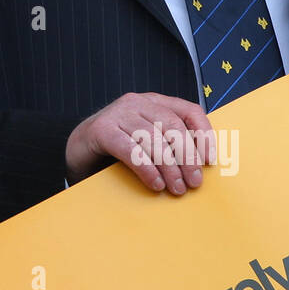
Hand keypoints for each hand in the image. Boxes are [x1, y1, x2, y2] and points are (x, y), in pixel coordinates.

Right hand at [65, 92, 214, 194]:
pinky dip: (146, 169)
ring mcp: (118, 114)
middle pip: (173, 127)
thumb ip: (170, 143)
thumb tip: (202, 166)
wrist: (78, 147)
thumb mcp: (148, 139)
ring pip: (153, 139)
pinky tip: (155, 184)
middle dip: (187, 157)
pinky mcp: (102, 130)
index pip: (188, 110)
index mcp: (154, 101)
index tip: (210, 160)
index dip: (204, 134)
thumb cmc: (119, 146)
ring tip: (176, 188)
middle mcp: (137, 102)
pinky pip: (131, 150)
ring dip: (169, 168)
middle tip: (194, 183)